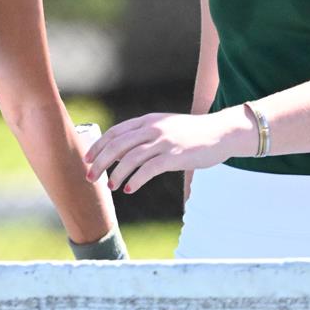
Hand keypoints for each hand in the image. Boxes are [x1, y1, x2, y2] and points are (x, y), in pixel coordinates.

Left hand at [85, 110, 253, 192]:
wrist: (221, 133)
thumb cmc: (193, 134)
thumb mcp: (166, 127)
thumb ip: (147, 135)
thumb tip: (123, 151)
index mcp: (149, 120)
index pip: (116, 132)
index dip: (98, 146)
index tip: (88, 159)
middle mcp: (153, 128)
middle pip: (118, 145)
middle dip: (100, 162)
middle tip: (91, 177)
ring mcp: (164, 141)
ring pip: (130, 158)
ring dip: (116, 174)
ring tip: (111, 186)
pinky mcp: (175, 156)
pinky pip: (148, 170)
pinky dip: (136, 180)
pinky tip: (130, 189)